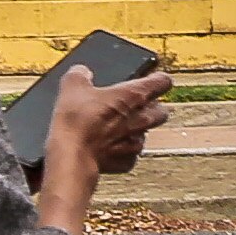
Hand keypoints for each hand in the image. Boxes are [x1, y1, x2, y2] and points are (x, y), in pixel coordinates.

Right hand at [35, 64, 172, 227]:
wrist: (72, 155)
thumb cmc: (77, 122)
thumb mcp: (72, 87)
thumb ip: (80, 74)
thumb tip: (81, 72)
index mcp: (135, 95)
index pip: (163, 81)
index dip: (156, 79)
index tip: (149, 79)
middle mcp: (142, 119)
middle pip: (161, 111)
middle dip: (151, 108)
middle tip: (133, 105)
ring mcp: (136, 142)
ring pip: (146, 134)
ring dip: (136, 130)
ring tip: (117, 127)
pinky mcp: (126, 161)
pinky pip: (131, 155)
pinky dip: (122, 151)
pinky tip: (107, 147)